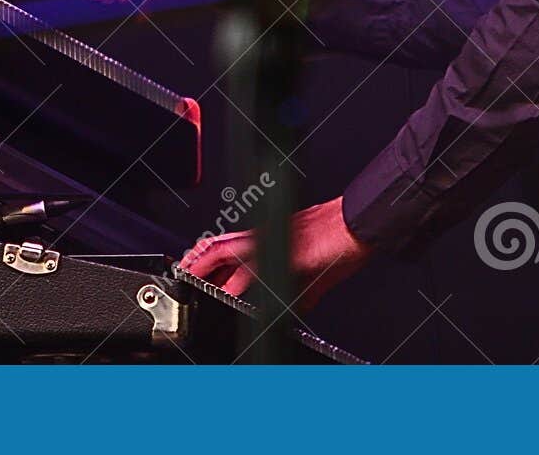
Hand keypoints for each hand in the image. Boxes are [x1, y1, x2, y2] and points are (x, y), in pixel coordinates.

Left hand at [178, 196, 371, 309]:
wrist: (358, 225)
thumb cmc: (341, 242)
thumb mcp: (314, 275)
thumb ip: (299, 293)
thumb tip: (292, 312)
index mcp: (270, 242)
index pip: (230, 251)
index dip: (207, 263)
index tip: (192, 274)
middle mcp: (265, 239)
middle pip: (220, 247)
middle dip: (197, 264)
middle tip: (180, 276)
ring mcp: (271, 242)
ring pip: (227, 251)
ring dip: (206, 270)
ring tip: (190, 282)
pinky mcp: (282, 251)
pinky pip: (251, 268)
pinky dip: (236, 283)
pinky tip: (226, 294)